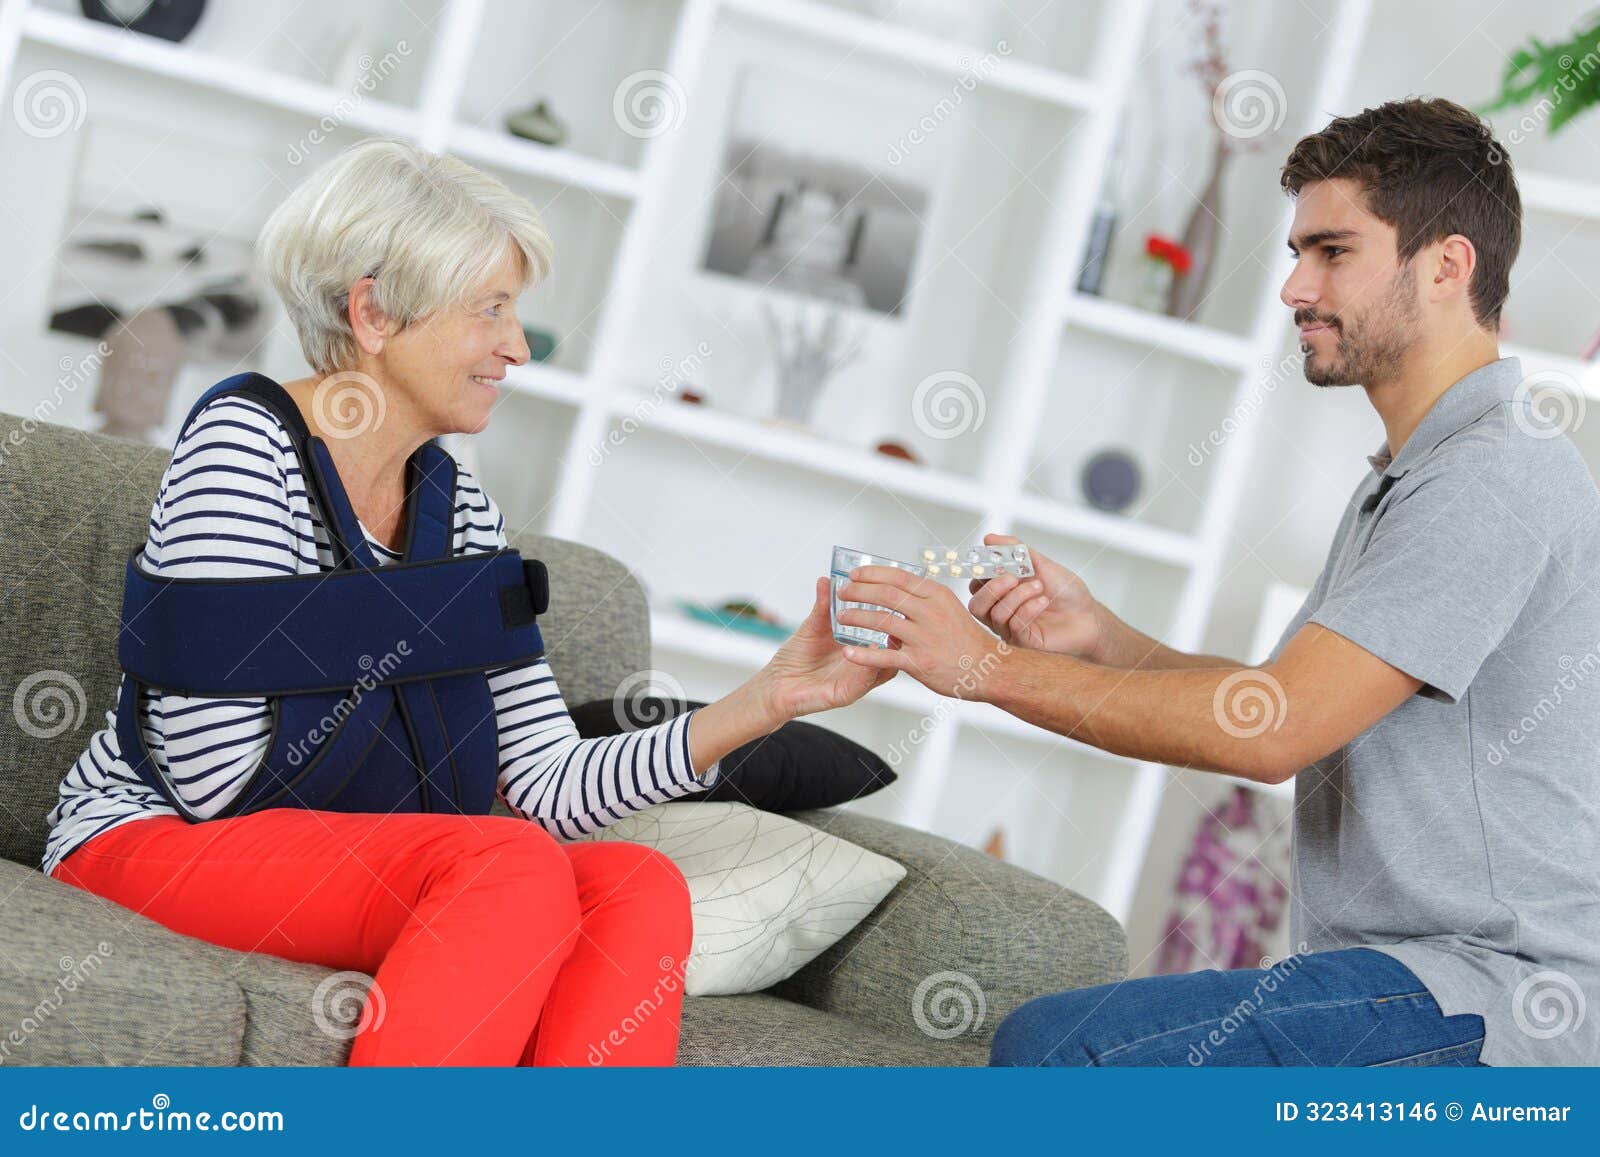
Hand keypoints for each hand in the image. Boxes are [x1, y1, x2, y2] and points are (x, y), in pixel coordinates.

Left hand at [754, 577, 899, 718]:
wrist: (775, 685)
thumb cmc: (794, 660)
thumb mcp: (812, 627)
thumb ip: (823, 607)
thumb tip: (826, 580)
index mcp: (857, 649)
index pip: (885, 636)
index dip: (894, 620)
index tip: (897, 602)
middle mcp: (861, 666)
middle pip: (892, 653)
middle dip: (899, 635)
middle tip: (900, 615)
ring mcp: (856, 681)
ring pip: (884, 669)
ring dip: (887, 652)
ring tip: (889, 632)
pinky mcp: (846, 694)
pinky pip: (864, 683)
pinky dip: (870, 668)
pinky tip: (870, 653)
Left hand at [835, 566, 1009, 698]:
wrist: (987, 668)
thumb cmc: (967, 640)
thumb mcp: (948, 609)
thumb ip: (922, 602)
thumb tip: (897, 598)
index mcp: (936, 595)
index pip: (898, 577)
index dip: (872, 574)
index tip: (854, 575)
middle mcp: (929, 612)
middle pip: (885, 594)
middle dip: (859, 592)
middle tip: (843, 593)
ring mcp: (924, 637)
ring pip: (881, 621)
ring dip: (857, 617)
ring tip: (842, 617)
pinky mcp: (919, 661)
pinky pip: (884, 656)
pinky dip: (863, 654)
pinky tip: (849, 652)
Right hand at [966, 534, 1105, 658]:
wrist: (1088, 614)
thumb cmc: (1065, 591)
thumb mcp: (1040, 563)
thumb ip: (1014, 550)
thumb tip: (989, 538)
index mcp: (1002, 592)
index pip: (976, 585)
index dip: (980, 574)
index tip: (994, 562)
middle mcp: (1002, 612)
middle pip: (976, 605)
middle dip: (993, 588)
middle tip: (1013, 577)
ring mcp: (1010, 629)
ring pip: (996, 614)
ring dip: (1018, 596)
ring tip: (1038, 587)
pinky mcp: (1023, 642)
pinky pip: (1014, 626)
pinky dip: (1028, 609)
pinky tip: (1043, 602)